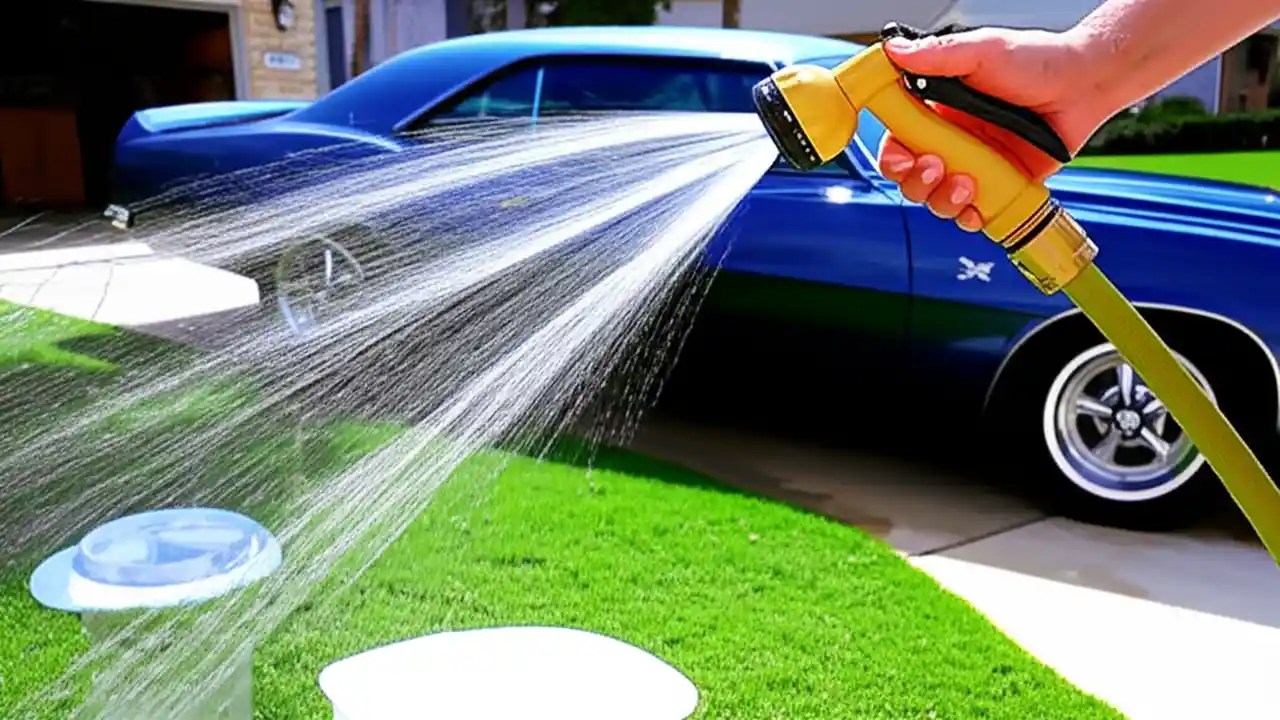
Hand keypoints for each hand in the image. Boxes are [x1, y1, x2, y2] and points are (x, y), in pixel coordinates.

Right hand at [876, 27, 1109, 231]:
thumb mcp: (983, 51)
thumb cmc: (1037, 61)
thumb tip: (894, 51)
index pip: (896, 140)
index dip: (892, 154)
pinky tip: (978, 204)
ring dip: (943, 199)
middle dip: (916, 181)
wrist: (1083, 83)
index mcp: (936, 110)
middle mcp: (950, 141)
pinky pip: (971, 213)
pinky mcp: (998, 187)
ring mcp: (973, 166)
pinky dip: (969, 216)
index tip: (902, 155)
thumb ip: (938, 55)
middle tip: (936, 168)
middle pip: (910, 177)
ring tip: (967, 183)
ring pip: (936, 199)